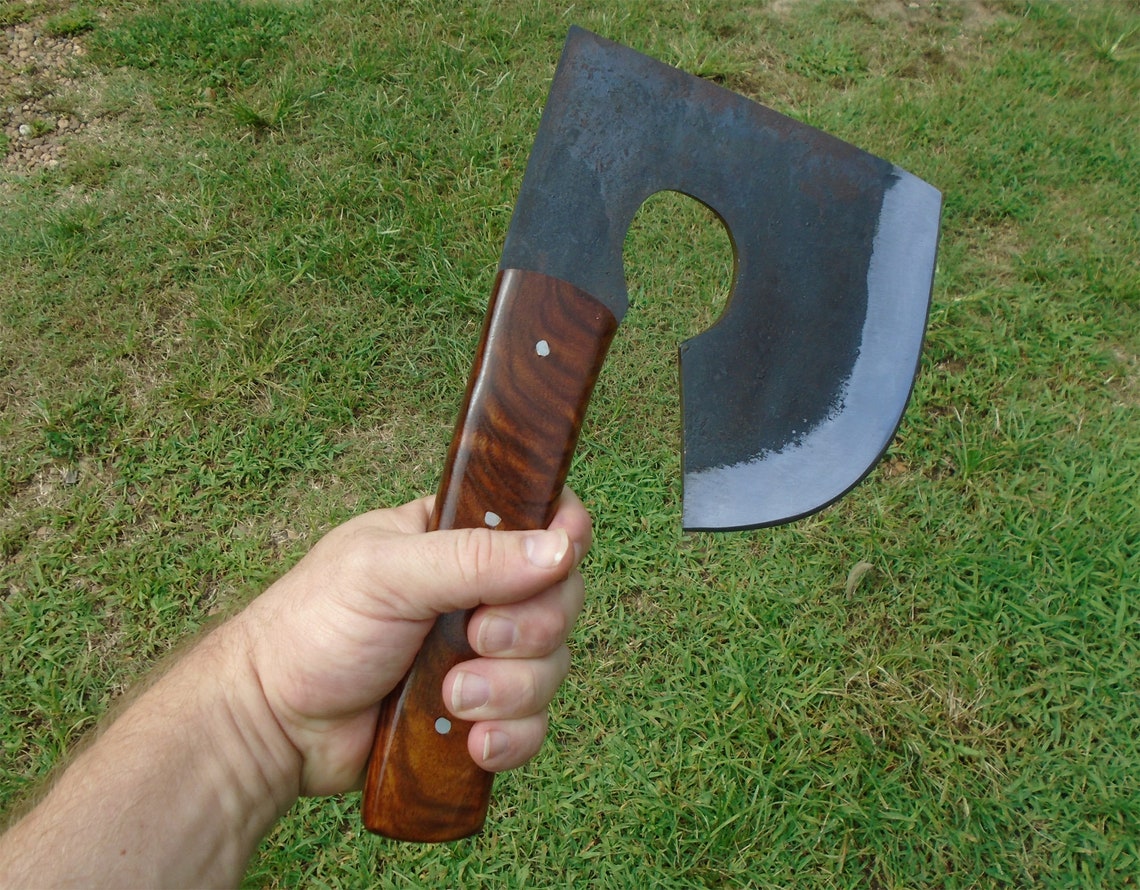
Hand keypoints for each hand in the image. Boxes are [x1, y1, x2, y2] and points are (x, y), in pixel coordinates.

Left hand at [235, 488, 590, 795]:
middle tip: (475, 641)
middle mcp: (479, 592)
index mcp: (455, 538)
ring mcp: (482, 656)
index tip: (562, 559)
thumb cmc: (313, 629)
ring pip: (552, 667)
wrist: (274, 726)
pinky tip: (472, 743)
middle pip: (561, 599)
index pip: (540, 519)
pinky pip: (533, 725)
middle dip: (530, 630)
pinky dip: (512, 737)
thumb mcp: (386, 574)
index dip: (565, 536)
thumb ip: (473, 558)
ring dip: (511, 691)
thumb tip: (561, 548)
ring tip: (450, 701)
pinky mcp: (478, 713)